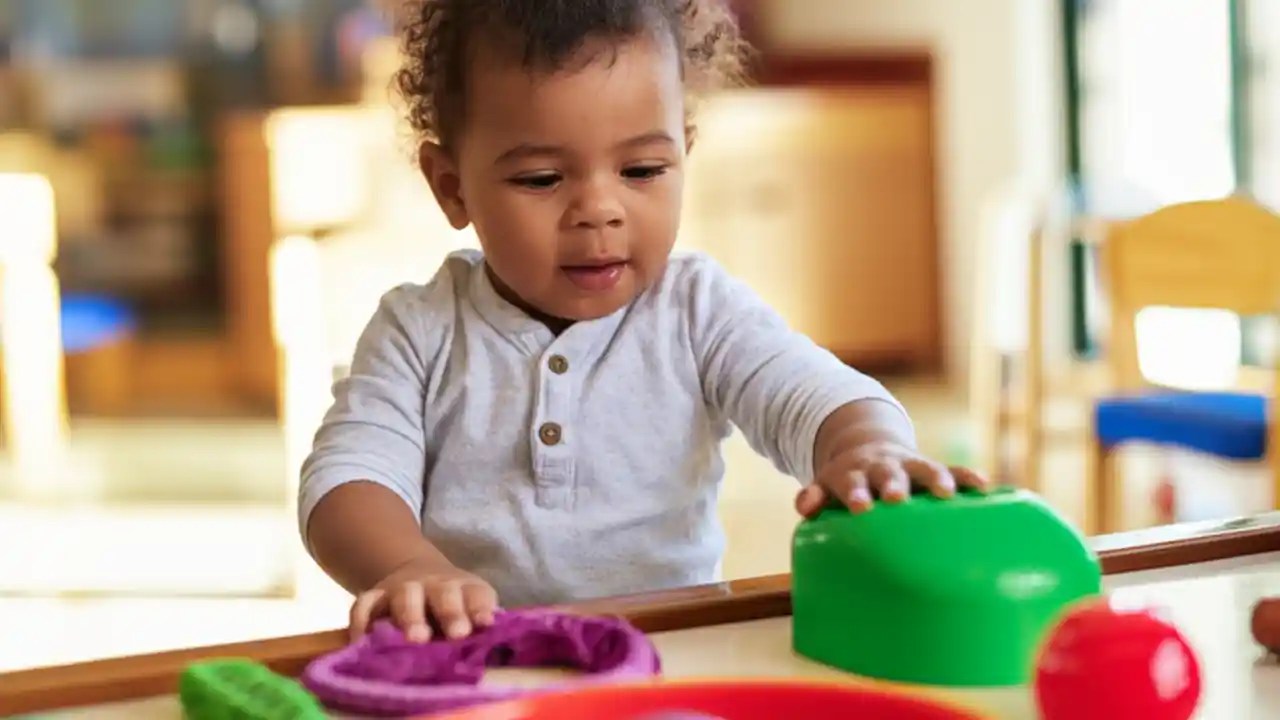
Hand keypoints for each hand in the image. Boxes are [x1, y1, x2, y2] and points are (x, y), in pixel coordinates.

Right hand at [349, 558, 498, 642]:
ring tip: (414, 640)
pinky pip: (363, 605)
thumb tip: (488, 649)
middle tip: (456, 634)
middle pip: (443, 592)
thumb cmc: (453, 604)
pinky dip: (361, 622)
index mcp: (464, 587)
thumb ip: (477, 624)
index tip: (485, 623)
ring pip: (405, 596)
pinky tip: (364, 642)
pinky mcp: (375, 597)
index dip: (480, 607)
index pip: (476, 594)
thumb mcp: (471, 607)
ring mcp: (402, 588)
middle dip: (450, 611)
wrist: (419, 573)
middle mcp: (434, 584)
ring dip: (410, 615)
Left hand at [795, 439, 988, 516]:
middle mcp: (882, 466)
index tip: (860, 507)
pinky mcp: (932, 469)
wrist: (866, 449)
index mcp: (853, 473)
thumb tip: (804, 508)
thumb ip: (813, 496)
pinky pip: (954, 470)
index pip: (852, 482)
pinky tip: (984, 486)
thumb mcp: (825, 485)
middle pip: (888, 473)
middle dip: (893, 484)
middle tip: (897, 498)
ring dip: (935, 478)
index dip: (855, 493)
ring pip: (924, 468)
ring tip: (948, 492)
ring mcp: (909, 466)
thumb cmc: (846, 482)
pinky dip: (968, 477)